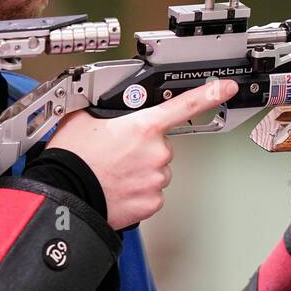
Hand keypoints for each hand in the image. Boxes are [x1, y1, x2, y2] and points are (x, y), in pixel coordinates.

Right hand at [46, 78, 238, 229]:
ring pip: (156, 170)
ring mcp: (156, 179)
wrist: (64, 194)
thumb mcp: (84, 117)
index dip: (210, 94)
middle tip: (116, 153)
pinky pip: (151, 193)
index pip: (185, 105)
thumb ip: (109, 110)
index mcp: (143, 125)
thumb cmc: (72, 158)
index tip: (226, 88)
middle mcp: (156, 152)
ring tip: (113, 173)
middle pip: (161, 145)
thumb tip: (112, 108)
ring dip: (139, 171)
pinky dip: (137, 192)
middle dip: (143, 148)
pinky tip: (118, 188)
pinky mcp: (151, 203)